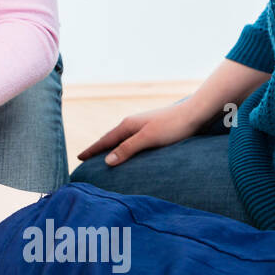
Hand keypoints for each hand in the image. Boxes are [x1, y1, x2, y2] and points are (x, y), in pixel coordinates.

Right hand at [76, 99, 205, 166]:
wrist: (195, 114)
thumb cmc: (173, 126)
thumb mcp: (148, 138)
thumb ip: (127, 149)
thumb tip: (107, 161)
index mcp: (128, 125)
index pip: (105, 141)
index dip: (92, 150)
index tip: (79, 158)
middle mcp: (133, 124)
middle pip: (111, 139)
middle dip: (98, 149)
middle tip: (87, 159)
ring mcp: (143, 126)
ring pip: (122, 140)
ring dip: (112, 148)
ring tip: (104, 158)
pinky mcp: (153, 130)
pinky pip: (132, 141)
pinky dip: (124, 148)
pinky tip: (129, 152)